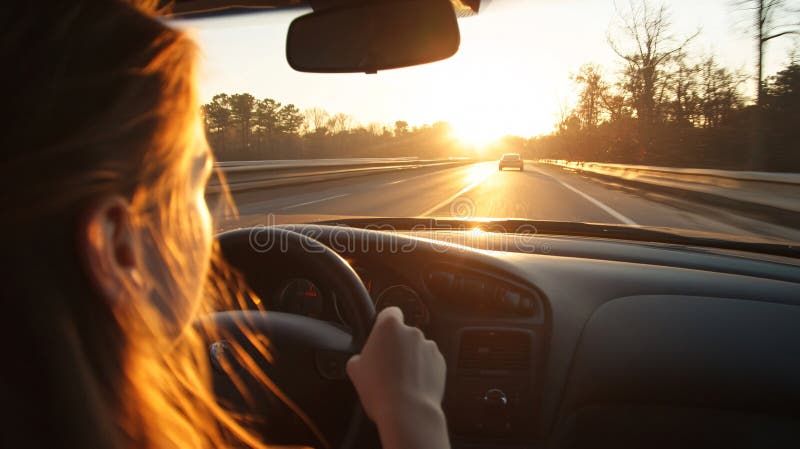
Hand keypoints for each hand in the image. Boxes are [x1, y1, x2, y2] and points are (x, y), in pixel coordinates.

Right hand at [346, 307, 448, 448]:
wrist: (408, 412)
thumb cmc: (379, 390)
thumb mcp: (355, 370)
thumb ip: (360, 356)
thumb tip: (362, 359)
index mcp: (389, 327)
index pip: (389, 312)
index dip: (384, 324)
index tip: (381, 336)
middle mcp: (412, 331)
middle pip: (403, 333)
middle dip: (397, 346)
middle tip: (386, 367)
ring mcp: (429, 346)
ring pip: (417, 348)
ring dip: (411, 359)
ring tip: (400, 380)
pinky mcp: (441, 362)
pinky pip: (429, 362)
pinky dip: (423, 370)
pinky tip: (413, 386)